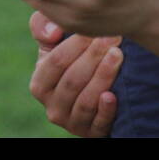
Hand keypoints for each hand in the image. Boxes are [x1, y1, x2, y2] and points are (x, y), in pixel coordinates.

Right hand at [28, 11, 121, 136]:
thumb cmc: (71, 61)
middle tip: (114, 37)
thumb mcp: (53, 45)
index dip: (76, 43)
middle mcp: (52, 107)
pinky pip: (98, 124)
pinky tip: (113, 95)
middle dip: (94, 56)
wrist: (90, 93)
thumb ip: (43, 27)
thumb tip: (52, 31)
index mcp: (40, 84)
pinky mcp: (93, 133)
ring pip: (86, 101)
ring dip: (103, 76)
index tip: (96, 28)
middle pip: (72, 80)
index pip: (55, 62)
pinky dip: (105, 110)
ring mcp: (72, 123)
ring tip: (118, 55)